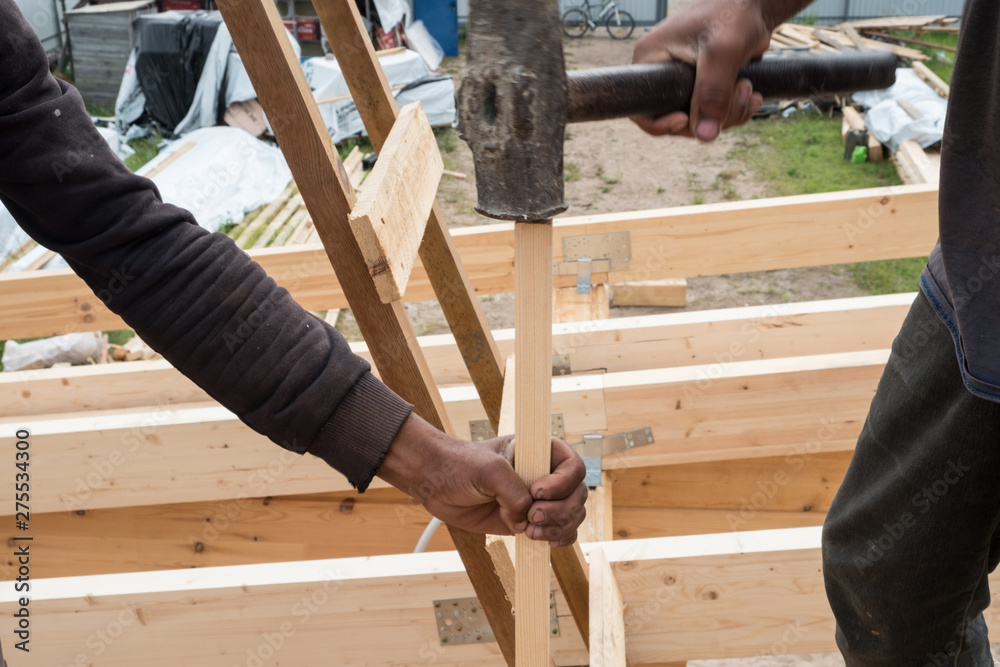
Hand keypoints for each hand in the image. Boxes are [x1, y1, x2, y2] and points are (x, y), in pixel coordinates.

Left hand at [376, 413, 587, 546]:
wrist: (437, 483)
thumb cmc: (460, 465)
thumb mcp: (488, 469)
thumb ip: (513, 491)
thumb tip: (525, 518)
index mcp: (540, 452)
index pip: (572, 467)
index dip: (562, 483)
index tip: (536, 491)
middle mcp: (545, 475)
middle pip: (577, 495)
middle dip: (560, 511)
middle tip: (531, 518)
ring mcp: (539, 500)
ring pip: (571, 516)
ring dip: (558, 528)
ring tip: (530, 532)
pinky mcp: (529, 521)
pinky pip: (559, 532)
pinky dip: (557, 539)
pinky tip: (540, 540)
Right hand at [631, 0, 770, 139]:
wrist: (754, 4)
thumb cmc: (732, 14)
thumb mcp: (722, 52)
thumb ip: (713, 93)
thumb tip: (705, 136)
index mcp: (650, 60)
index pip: (642, 109)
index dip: (661, 125)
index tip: (688, 120)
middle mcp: (661, 73)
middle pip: (674, 119)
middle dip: (709, 118)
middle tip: (739, 97)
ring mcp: (682, 81)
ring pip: (698, 119)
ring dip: (728, 114)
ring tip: (749, 90)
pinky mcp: (702, 85)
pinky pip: (711, 113)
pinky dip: (733, 111)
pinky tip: (751, 95)